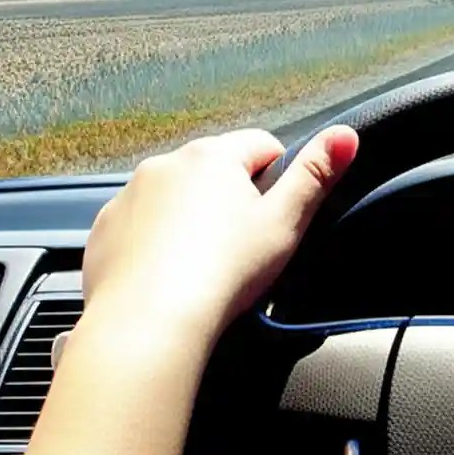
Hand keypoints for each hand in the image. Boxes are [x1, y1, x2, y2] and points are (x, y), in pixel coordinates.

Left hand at [82, 126, 358, 340]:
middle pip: (216, 172)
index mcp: (213, 155)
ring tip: (208, 269)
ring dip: (193, 221)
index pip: (263, 146)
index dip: (280, 180)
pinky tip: (173, 279)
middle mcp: (165, 164)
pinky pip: (141, 228)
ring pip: (176, 200)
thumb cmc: (224, 271)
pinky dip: (157, 246)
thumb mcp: (285, 223)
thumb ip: (316, 175)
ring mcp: (128, 196)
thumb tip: (347, 133)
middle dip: (234, 202)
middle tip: (247, 250)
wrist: (149, 321)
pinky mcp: (106, 231)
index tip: (279, 219)